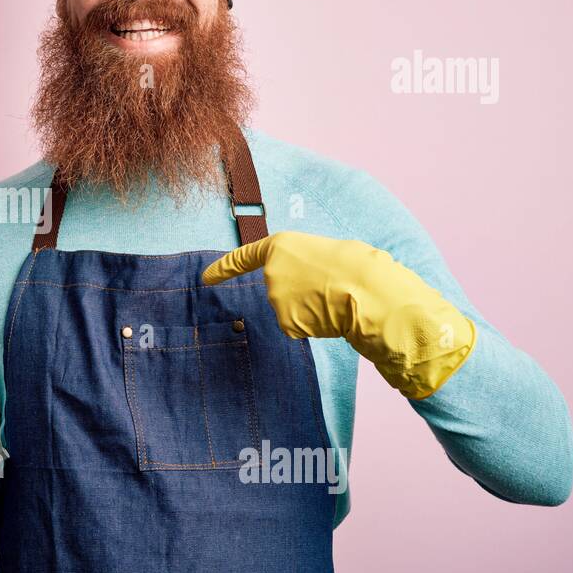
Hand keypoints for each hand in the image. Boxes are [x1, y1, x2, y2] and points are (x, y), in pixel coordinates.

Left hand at [201, 231, 475, 398]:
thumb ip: (305, 265)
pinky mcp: (285, 322)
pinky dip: (315, 324)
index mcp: (281, 245)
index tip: (205, 278)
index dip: (224, 267)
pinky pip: (299, 326)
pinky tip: (330, 315)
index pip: (244, 257)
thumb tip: (310, 289)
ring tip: (335, 298)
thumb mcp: (327, 252)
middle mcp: (271, 272)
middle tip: (332, 285)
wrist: (367, 290)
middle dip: (302, 292)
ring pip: (292, 310)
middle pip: (280, 290)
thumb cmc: (357, 266)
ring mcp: (275, 299)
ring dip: (312, 308)